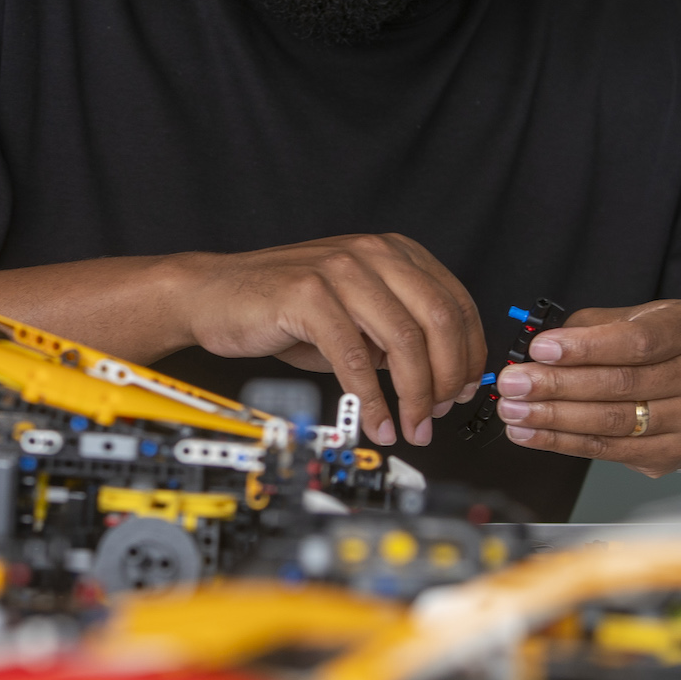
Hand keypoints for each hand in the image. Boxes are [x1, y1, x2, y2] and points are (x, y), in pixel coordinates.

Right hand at [175, 235, 484, 447]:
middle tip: (439, 415)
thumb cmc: (280, 307)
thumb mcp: (352, 315)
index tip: (465, 392)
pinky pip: (354, 357)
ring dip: (415, 396)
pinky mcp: (307, 294)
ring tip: (411, 427)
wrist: (211, 294)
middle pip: (439, 322)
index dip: (469, 355)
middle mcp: (371, 253)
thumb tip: (444, 378)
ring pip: (404, 341)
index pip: (456, 303)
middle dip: (448, 380)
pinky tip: (375, 421)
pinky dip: (371, 399)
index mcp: (391, 252)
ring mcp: (339, 269)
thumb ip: (394, 335)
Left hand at [495, 299, 680, 475]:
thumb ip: (587, 328)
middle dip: (557, 385)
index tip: (540, 349)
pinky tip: (531, 434)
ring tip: (513, 411)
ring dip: (554, 418)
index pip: (638, 341)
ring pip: (612, 421)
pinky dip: (562, 442)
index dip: (586, 347)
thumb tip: (539, 350)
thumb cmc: (649, 347)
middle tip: (513, 384)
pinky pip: (608, 450)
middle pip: (621, 384)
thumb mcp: (626, 320)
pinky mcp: (670, 452)